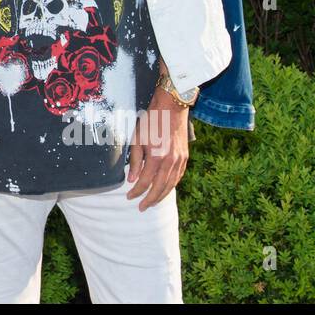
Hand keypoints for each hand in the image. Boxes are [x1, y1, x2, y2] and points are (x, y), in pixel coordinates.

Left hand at [126, 83, 189, 210]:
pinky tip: (165, 189)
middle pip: (159, 188)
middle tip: (141, 208)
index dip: (136, 191)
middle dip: (149, 200)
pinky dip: (171, 186)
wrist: (172, 107)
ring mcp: (179, 160)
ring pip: (171, 185)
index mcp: (156, 157)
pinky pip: (178, 177)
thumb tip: (132, 179)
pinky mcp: (185, 157)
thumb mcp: (137, 138)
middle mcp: (170, 162)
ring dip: (161, 196)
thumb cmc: (151, 120)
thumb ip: (134, 160)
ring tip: (152, 202)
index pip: (144, 182)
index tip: (129, 197)